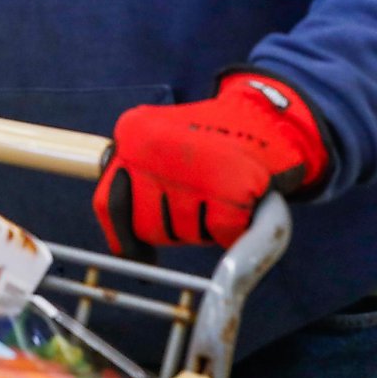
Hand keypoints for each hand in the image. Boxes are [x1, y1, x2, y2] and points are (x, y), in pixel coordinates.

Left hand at [94, 72, 328, 254]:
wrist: (267, 118)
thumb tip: (126, 247)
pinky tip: (241, 202)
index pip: (108, 204)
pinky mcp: (230, 184)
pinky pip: (222, 233)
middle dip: (174, 229)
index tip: (139, 259)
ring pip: (184, 233)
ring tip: (219, 194)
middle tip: (199, 205)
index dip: (123, 240)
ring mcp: (190, 165)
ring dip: (205, 227)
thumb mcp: (162, 145)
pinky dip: (235, 229)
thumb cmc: (214, 142)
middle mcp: (152, 146)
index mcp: (131, 134)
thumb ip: (138, 182)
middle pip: (148, 227)